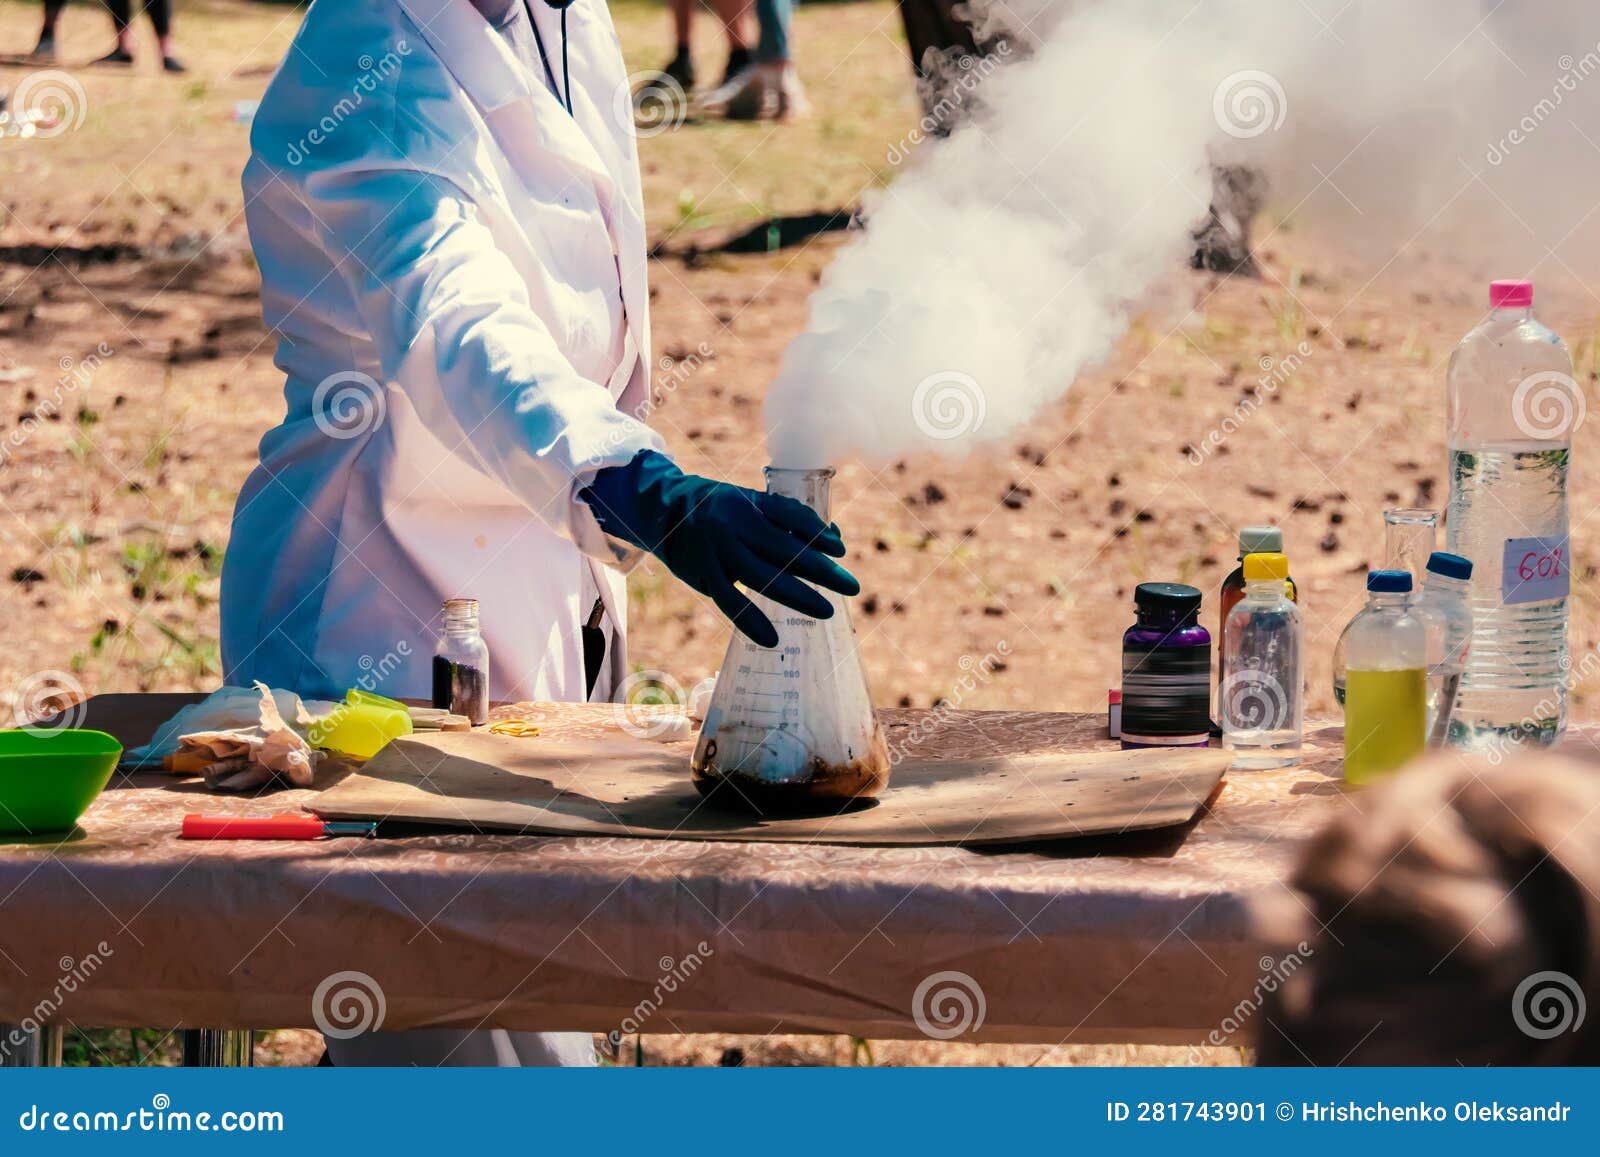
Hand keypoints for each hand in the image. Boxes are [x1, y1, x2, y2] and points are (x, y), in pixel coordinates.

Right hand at [582, 450, 857, 646]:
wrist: (661, 510)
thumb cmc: (720, 507)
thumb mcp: (750, 502)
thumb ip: (786, 520)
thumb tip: (831, 539)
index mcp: (748, 502)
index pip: (789, 516)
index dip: (816, 533)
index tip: (840, 549)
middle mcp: (734, 525)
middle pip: (784, 549)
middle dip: (822, 570)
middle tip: (852, 586)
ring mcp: (717, 552)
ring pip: (762, 577)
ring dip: (798, 595)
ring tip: (828, 611)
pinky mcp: (703, 576)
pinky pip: (729, 603)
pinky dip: (750, 621)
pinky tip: (773, 639)